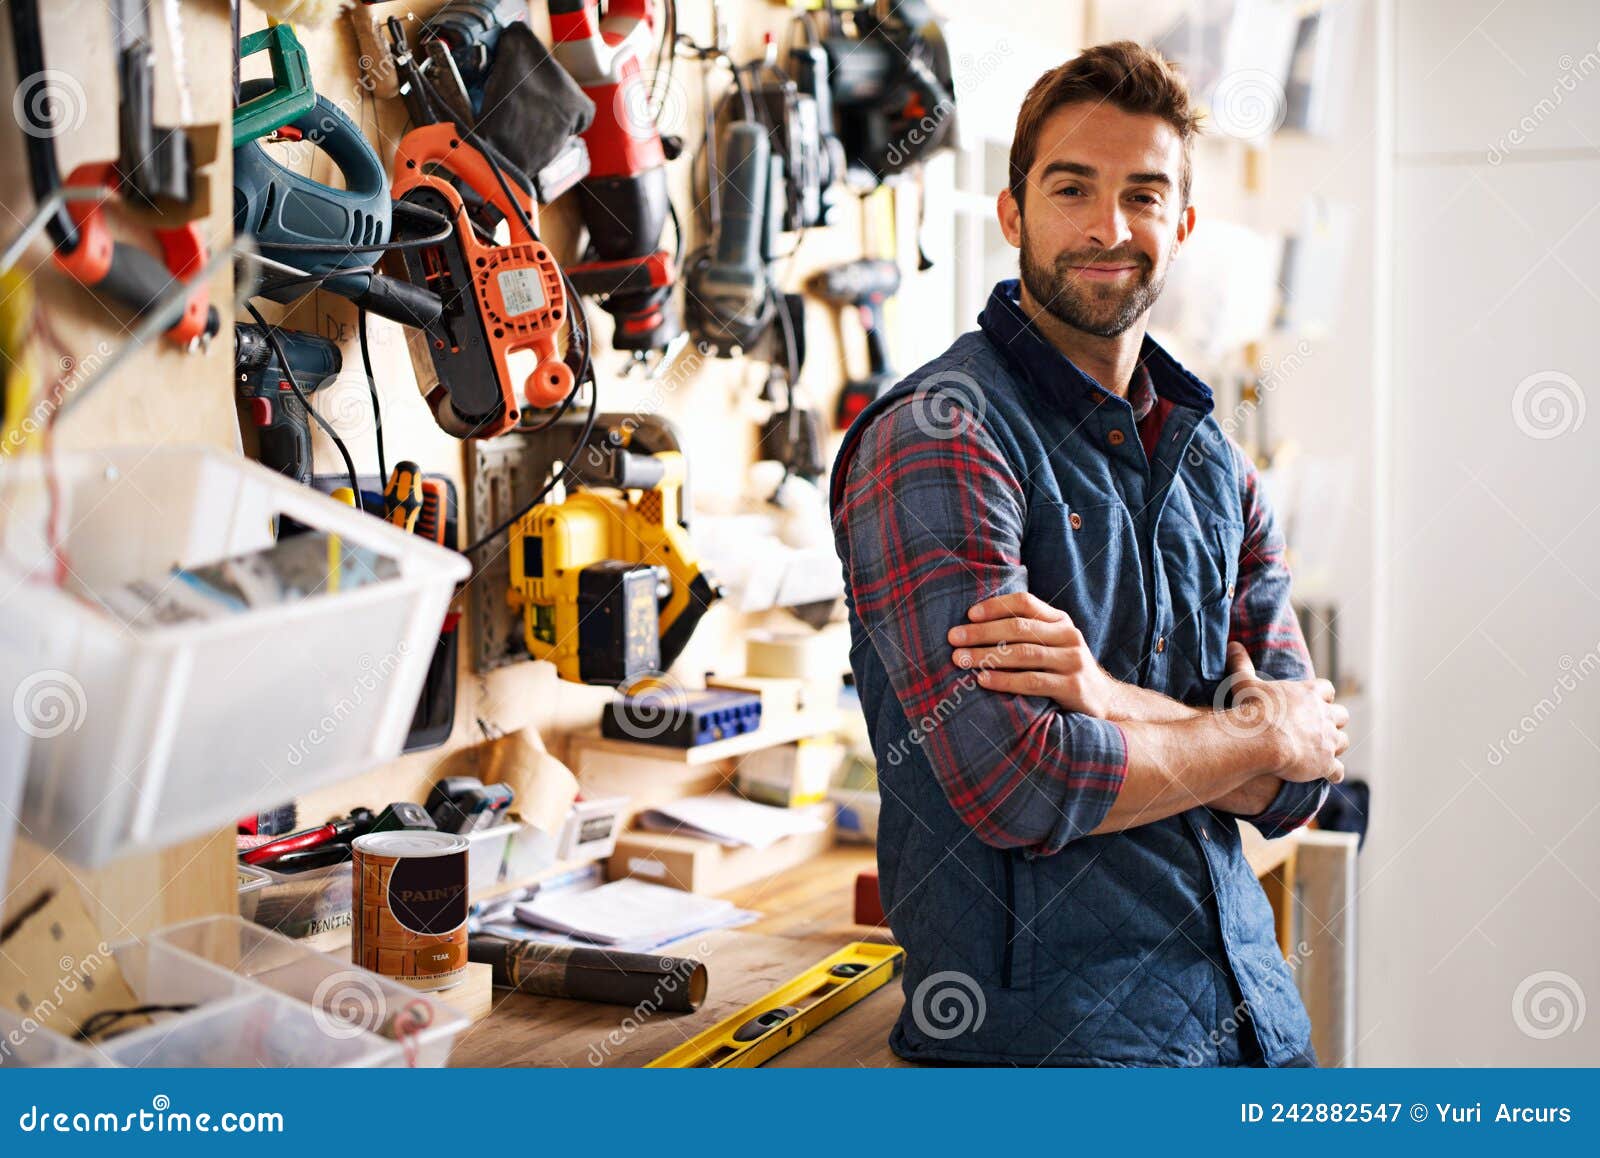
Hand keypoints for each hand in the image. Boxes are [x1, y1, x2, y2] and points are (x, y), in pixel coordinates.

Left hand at [947, 592, 1119, 717]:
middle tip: (953, 638)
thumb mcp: (1052, 645)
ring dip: (987, 655)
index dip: (996, 606)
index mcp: (1060, 620)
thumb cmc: (1063, 670)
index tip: (969, 614)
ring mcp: (1072, 660)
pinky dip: (1005, 680)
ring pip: (1023, 653)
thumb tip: (974, 626)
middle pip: (1019, 627)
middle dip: (982, 632)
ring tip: (960, 659)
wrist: (1105, 701)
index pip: (1025, 602)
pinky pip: (1032, 681)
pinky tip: (983, 680)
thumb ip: (1027, 633)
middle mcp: (1068, 635)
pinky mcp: (1072, 686)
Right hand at [1222, 643, 1348, 783]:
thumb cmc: (1253, 710)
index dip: (1322, 696)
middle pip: (1342, 715)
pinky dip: (1333, 773)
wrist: (1261, 740)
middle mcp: (1324, 715)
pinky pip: (1337, 771)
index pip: (1327, 690)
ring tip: (1323, 752)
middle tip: (1320, 728)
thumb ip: (1242, 665)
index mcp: (1309, 694)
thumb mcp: (1245, 684)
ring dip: (1334, 746)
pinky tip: (1327, 775)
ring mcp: (1327, 740)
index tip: (1314, 701)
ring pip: (1342, 742)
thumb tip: (1233, 645)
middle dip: (1334, 721)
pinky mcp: (1326, 763)